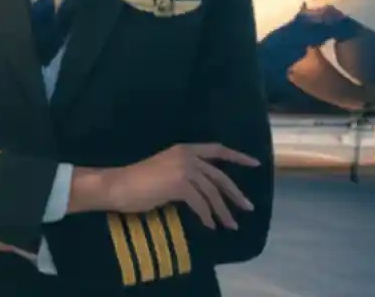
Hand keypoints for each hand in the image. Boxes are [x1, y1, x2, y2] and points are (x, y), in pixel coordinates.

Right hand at [104, 143, 259, 230]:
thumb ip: (186, 174)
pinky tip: (209, 226)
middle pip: (219, 176)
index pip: (217, 149)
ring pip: (212, 193)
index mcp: (184, 149)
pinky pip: (200, 204)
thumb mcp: (166, 170)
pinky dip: (207, 217)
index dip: (237, 156)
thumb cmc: (138, 181)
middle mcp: (187, 156)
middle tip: (248, 207)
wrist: (119, 185)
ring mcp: (184, 169)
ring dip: (223, 212)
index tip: (255, 163)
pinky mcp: (179, 185)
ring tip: (230, 225)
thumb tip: (206, 192)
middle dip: (235, 194)